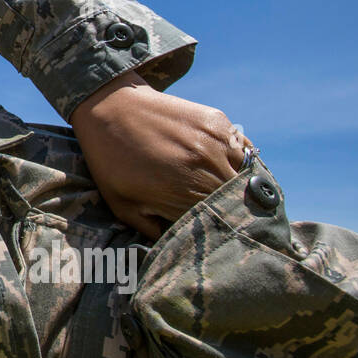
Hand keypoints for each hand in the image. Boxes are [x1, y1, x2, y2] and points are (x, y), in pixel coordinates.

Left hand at [69, 71, 253, 239]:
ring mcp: (215, 141)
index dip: (223, 233)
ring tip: (237, 199)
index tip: (222, 238)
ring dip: (244, 189)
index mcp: (185, 192)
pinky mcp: (218, 122)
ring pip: (248, 176)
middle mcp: (206, 166)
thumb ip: (155, 233)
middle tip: (235, 223)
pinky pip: (244, 150)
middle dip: (237, 215)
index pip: (221, 223)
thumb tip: (181, 250)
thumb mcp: (124, 206)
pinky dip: (242, 164)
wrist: (109, 107)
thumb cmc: (112, 162)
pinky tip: (231, 171)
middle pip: (239, 201)